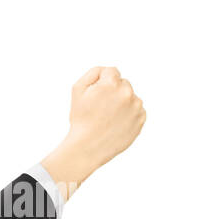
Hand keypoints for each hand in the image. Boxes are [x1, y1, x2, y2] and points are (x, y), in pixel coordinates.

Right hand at [42, 67, 146, 200]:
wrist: (88, 147)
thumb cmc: (81, 119)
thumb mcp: (77, 91)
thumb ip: (93, 73)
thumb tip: (107, 71)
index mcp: (111, 84)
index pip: (111, 72)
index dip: (101, 83)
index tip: (96, 95)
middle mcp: (127, 92)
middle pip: (123, 83)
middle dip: (113, 92)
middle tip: (101, 109)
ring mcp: (136, 106)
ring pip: (130, 97)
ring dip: (121, 103)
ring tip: (108, 118)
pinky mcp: (141, 118)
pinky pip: (136, 110)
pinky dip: (128, 115)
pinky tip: (115, 124)